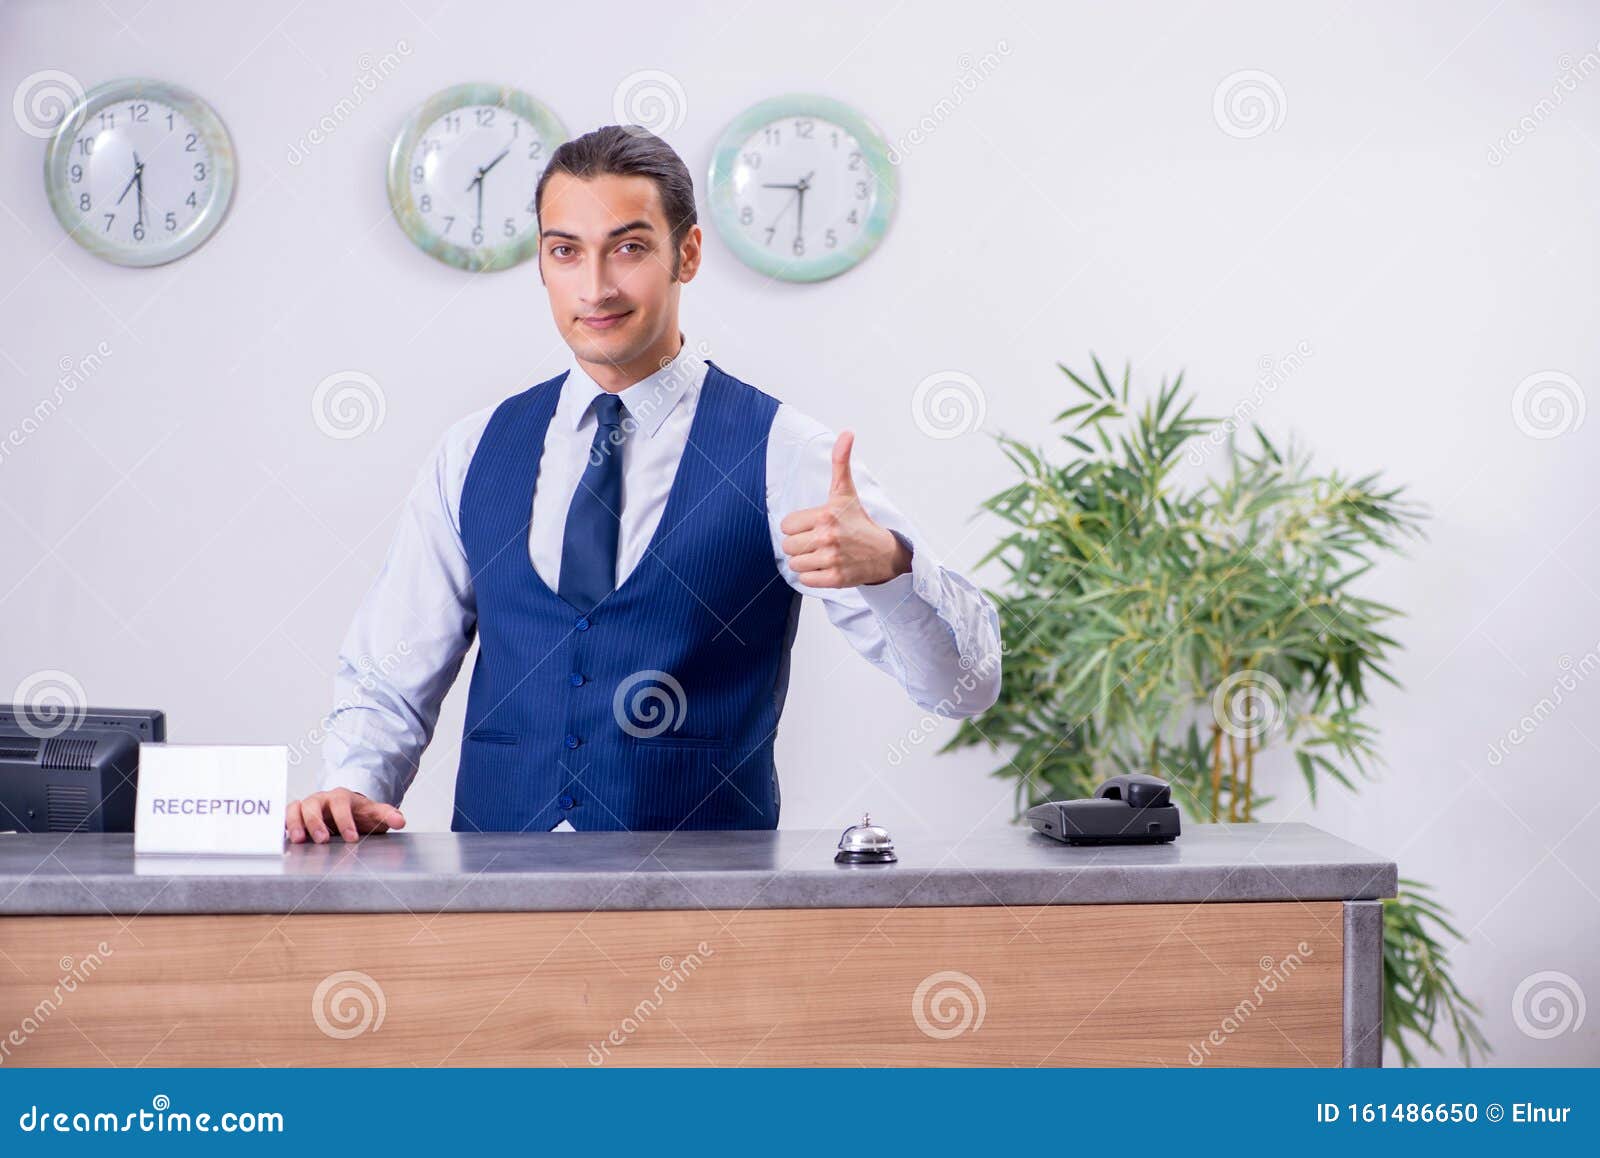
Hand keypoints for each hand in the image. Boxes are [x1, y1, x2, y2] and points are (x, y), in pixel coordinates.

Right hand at [286, 788, 404, 843]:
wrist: (344, 811)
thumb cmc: (357, 813)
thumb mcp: (374, 813)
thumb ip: (387, 815)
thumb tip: (400, 821)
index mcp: (341, 797)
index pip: (341, 804)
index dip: (346, 820)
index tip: (352, 838)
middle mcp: (320, 799)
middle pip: (313, 804)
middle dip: (317, 822)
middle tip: (323, 840)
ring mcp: (305, 807)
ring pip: (294, 809)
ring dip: (295, 823)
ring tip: (298, 840)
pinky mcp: (294, 817)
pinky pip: (283, 818)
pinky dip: (281, 827)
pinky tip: (281, 841)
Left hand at [780, 430, 911, 588]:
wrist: (884, 553)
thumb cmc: (859, 522)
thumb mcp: (846, 492)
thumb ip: (840, 462)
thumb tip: (846, 433)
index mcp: (825, 514)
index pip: (786, 525)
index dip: (797, 526)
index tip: (813, 526)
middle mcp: (828, 537)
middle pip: (788, 546)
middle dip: (799, 545)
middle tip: (817, 541)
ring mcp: (832, 559)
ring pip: (795, 564)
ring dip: (805, 562)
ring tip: (822, 554)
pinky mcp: (836, 579)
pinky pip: (806, 580)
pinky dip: (813, 576)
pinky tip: (826, 567)